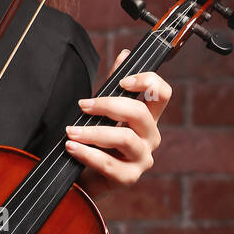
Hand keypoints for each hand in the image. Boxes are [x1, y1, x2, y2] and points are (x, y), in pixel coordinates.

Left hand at [64, 49, 171, 201]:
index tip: (122, 81)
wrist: (85, 178)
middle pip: (139, 113)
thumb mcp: (104, 113)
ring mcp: (141, 158)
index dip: (148, 82)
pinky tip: (72, 148)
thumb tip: (124, 54)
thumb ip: (113, 87)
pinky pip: (108, 163)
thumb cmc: (97, 144)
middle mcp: (150, 137)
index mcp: (147, 119)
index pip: (162, 94)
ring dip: (92, 132)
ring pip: (123, 138)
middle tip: (83, 106)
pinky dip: (87, 153)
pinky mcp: (128, 178)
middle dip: (107, 105)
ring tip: (70, 131)